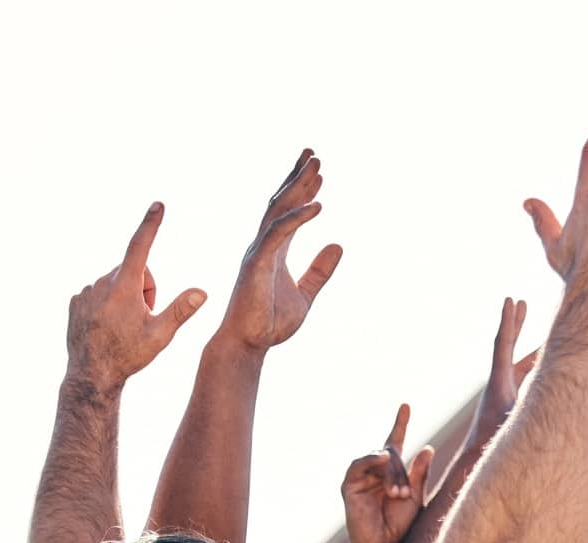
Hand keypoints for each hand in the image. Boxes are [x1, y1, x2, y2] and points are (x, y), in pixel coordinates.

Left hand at [65, 203, 206, 392]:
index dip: (151, 224)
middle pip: (135, 272)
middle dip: (144, 289)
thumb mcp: (161, 335)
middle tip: (143, 318)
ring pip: (117, 283)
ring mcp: (86, 291)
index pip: (141, 246)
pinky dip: (107, 305)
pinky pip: (99, 292)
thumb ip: (181, 310)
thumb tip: (202, 292)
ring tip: (122, 327)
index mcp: (124, 286)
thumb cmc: (129, 356)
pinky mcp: (75, 300)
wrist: (91, 374)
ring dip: (125, 299)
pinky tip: (106, 327)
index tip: (158, 205)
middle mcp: (101, 282)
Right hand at [216, 149, 343, 352]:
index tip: (319, 172)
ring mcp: (259, 251)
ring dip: (298, 187)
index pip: (289, 212)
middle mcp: (264, 245)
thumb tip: (338, 244)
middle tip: (314, 154)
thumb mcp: (306, 294)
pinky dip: (298, 218)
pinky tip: (318, 206)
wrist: (249, 344)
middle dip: (298, 177)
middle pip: (282, 202)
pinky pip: (279, 233)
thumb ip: (320, 270)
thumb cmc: (270, 323)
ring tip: (317, 166)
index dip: (303, 191)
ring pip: (278, 210)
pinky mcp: (257, 263)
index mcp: (275, 250)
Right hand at [341, 404, 433, 542]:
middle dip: (401, 472)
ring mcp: (361, 477)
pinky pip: (358, 465)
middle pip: (391, 453)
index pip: (395, 442)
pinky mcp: (349, 485)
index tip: (405, 405)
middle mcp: (375, 471)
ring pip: (378, 459)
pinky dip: (370, 459)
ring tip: (397, 494)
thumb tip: (427, 447)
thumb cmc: (400, 524)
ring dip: (391, 473)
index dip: (399, 424)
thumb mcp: (416, 496)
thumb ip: (420, 473)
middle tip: (404, 495)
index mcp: (391, 472)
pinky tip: (381, 458)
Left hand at [464, 297, 540, 458]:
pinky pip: (524, 379)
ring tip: (543, 336)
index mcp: (498, 383)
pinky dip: (535, 369)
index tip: (511, 300)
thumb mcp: (509, 427)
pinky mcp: (508, 403)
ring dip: (530, 349)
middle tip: (520, 302)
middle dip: (516, 325)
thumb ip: (524, 414)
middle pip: (507, 347)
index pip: (502, 345)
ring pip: (518, 363)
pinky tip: (547, 368)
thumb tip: (546, 404)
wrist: (474, 461)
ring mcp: (503, 392)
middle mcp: (499, 383)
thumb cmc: (490, 445)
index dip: (508, 322)